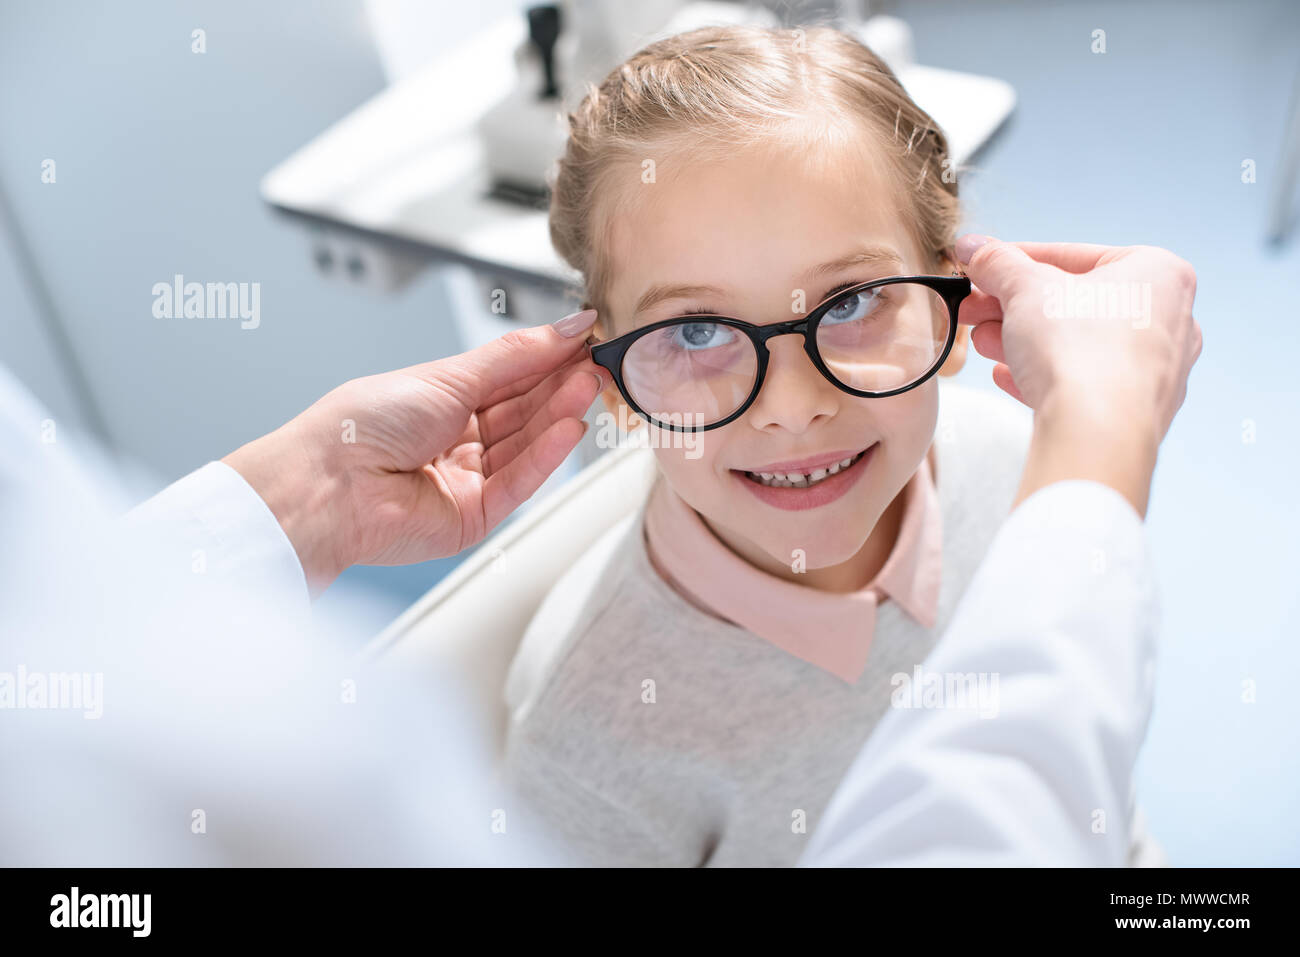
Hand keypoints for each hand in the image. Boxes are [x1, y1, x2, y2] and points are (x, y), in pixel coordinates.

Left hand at [223, 309, 606, 595]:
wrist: (329, 484)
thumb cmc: (364, 424)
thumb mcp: (448, 375)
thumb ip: (515, 356)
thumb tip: (566, 328)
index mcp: (443, 402)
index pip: (511, 377)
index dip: (548, 357)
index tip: (587, 338)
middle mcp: (457, 441)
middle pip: (523, 411)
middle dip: (560, 385)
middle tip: (599, 361)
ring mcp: (467, 480)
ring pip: (525, 445)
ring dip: (559, 415)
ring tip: (589, 386)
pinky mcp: (474, 517)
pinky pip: (518, 483)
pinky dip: (545, 457)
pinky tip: (569, 429)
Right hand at [955, 237, 1202, 515]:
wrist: (1097, 434)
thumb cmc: (1079, 349)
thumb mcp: (1025, 289)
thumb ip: (997, 264)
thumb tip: (972, 247)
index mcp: (1158, 273)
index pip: (1072, 255)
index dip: (1015, 261)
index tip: (981, 267)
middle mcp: (1169, 319)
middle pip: (1074, 303)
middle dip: (1014, 307)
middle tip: (973, 309)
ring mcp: (1157, 370)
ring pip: (1078, 344)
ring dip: (1023, 340)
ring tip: (982, 342)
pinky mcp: (1137, 411)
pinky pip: (1085, 383)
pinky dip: (1045, 375)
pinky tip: (1008, 376)